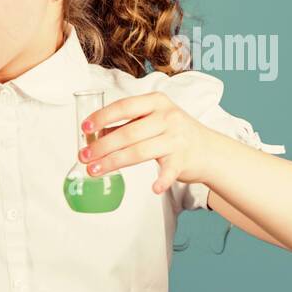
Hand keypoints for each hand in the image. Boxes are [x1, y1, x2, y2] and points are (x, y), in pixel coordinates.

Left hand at [79, 92, 215, 193]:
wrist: (208, 149)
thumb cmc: (173, 133)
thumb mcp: (151, 121)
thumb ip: (125, 125)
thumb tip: (95, 135)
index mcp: (156, 103)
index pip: (124, 106)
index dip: (102, 117)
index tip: (85, 128)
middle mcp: (168, 117)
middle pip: (128, 132)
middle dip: (102, 146)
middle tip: (84, 156)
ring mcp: (177, 138)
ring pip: (139, 151)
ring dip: (113, 162)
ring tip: (94, 170)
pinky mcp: (183, 160)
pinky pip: (169, 171)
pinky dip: (162, 180)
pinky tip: (153, 188)